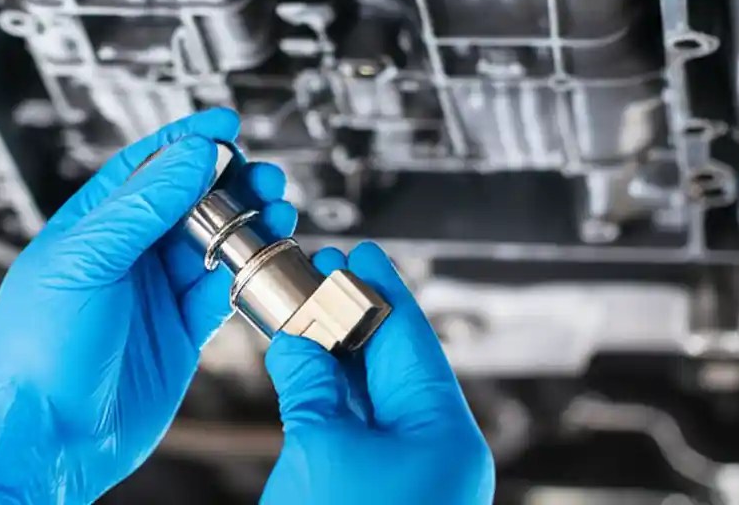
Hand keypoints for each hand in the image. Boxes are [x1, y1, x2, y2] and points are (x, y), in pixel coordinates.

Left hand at [0, 109, 297, 504]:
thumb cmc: (39, 349)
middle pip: (190, 201)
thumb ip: (142, 206)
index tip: (225, 125)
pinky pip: (221, 294)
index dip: (187, 141)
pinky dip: (243, 277)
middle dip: (231, 183)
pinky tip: (255, 267)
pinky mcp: (179, 334)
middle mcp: (126, 256)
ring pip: (214, 245)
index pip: (146, 165)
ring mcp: (154, 295)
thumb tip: (189, 156)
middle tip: (264, 175)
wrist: (47, 434)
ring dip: (247, 226)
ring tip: (275, 214)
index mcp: (94, 226)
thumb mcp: (86, 261)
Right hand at [262, 244, 494, 504]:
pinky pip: (359, 428)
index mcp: (443, 432)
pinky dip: (331, 396)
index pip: (412, 340)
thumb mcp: (321, 446)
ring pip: (373, 397)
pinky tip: (304, 373)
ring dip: (336, 356)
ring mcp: (409, 471)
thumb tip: (295, 341)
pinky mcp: (380, 489)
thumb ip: (308, 386)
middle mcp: (434, 449)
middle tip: (322, 275)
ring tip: (303, 316)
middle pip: (392, 364)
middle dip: (352, 317)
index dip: (383, 290)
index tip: (363, 255)